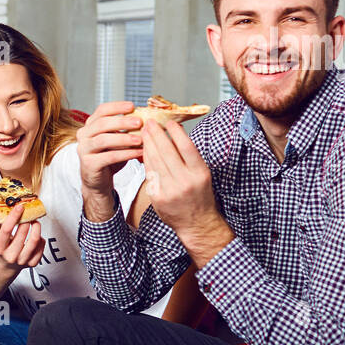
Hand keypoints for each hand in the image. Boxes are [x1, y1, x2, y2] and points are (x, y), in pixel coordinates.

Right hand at [0, 203, 44, 270]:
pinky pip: (41, 247)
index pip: (6, 230)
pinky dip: (41, 238)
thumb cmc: (1, 245)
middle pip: (22, 234)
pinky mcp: (33, 263)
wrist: (6, 264)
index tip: (20, 206)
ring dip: (37, 227)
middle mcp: (11, 255)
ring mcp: (22, 260)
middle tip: (29, 213)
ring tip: (35, 222)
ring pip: (34, 240)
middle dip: (27, 220)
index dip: (14, 217)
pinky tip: (37, 235)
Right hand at [78, 101, 144, 199]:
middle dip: (122, 121)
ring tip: (140, 139)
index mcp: (90, 125)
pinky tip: (138, 152)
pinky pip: (109, 157)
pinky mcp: (89, 164)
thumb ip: (124, 129)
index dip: (117, 107)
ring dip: (124, 138)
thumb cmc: (109, 157)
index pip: (101, 110)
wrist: (98, 181)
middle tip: (139, 121)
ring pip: (103, 140)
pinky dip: (125, 154)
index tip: (132, 106)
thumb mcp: (116, 140)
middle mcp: (83, 135)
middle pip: (102, 123)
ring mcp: (84, 150)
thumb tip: (147, 118)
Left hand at [139, 119, 233, 264]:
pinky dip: (146, 160)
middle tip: (149, 122)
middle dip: (156, 135)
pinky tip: (143, 151)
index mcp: (200, 173)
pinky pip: (149, 173)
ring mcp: (170, 190)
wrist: (196, 222)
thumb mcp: (201, 175)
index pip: (187, 147)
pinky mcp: (157, 197)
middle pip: (167, 152)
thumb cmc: (200, 195)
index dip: (176, 133)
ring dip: (148, 145)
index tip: (169, 122)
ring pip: (155, 161)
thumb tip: (174, 133)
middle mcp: (185, 181)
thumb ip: (189, 157)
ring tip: (144, 133)